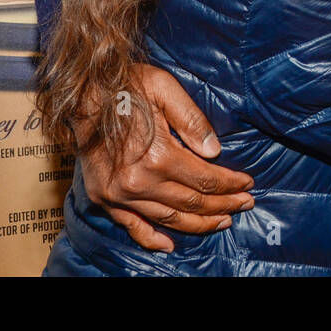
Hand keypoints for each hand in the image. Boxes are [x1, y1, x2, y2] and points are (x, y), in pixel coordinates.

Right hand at [75, 64, 253, 251]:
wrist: (82, 92)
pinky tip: (171, 245)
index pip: (205, 180)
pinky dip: (152, 238)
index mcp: (157, 156)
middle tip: (245, 204)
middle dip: (223, 205)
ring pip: (169, 219)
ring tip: (223, 221)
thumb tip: (214, 151)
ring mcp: (119, 194)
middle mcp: (138, 182)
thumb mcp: (165, 89)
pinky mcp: (104, 198)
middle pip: (191, 203)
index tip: (248, 185)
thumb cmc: (127, 85)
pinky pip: (132, 226)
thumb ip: (193, 120)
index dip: (230, 184)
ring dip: (199, 223)